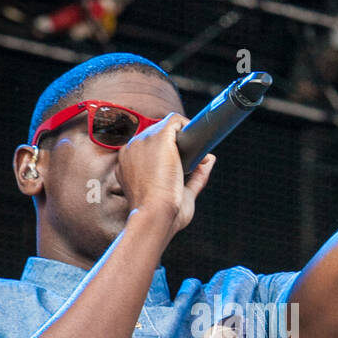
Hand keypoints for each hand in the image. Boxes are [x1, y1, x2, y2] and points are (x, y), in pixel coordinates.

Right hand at [116, 112, 215, 238]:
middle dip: (177, 145)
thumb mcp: (180, 196)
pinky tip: (198, 141)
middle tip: (195, 163)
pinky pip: (175, 121)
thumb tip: (210, 160)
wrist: (155, 216)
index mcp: (127, 165)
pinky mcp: (158, 137)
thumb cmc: (163, 216)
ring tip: (197, 155)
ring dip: (184, 137)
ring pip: (167, 128)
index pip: (148, 150)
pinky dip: (190, 127)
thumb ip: (195, 177)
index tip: (183, 166)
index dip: (167, 155)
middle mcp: (131, 150)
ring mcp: (142, 141)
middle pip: (157, 137)